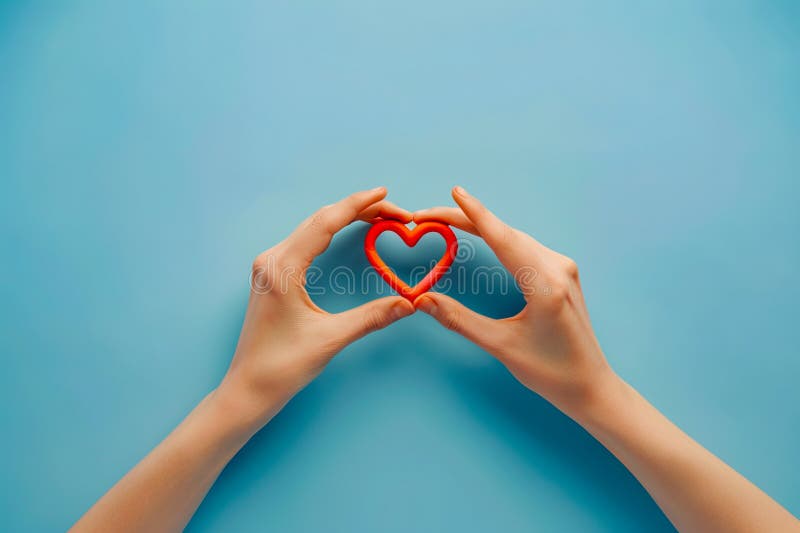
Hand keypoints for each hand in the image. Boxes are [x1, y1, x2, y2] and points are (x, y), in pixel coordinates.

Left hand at [220, 187, 415, 429]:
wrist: (248, 388)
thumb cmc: (282, 366)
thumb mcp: (330, 338)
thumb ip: (371, 317)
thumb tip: (410, 303)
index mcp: (283, 268)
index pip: (325, 223)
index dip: (358, 205)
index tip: (384, 193)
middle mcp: (272, 259)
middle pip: (320, 220)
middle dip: (359, 210)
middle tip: (396, 211)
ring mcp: (269, 266)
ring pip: (312, 228)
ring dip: (344, 219)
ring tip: (379, 217)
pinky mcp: (271, 276)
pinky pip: (305, 241)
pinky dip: (330, 232)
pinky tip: (347, 231)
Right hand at [412, 186, 613, 419]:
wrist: (591, 386)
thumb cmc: (550, 372)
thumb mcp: (500, 345)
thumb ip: (459, 319)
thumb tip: (422, 300)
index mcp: (545, 284)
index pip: (502, 239)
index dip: (475, 214)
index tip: (455, 192)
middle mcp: (559, 268)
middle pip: (506, 234)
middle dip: (466, 220)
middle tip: (429, 215)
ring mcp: (564, 268)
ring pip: (516, 238)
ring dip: (483, 228)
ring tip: (449, 220)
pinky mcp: (564, 274)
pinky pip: (526, 248)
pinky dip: (501, 239)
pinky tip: (484, 235)